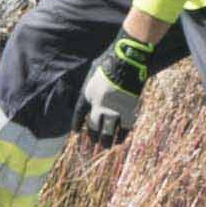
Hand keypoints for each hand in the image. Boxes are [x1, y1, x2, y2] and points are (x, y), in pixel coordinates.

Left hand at [77, 27, 164, 146]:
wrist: (128, 60)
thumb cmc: (109, 62)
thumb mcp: (93, 72)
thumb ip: (91, 86)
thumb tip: (90, 97)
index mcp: (88, 95)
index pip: (79, 114)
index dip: (77, 124)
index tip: (76, 131)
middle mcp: (98, 105)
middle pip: (93, 127)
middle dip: (93, 137)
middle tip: (93, 143)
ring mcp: (113, 109)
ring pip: (108, 132)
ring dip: (106, 141)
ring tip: (105, 146)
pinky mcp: (128, 110)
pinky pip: (124, 129)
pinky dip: (121, 136)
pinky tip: (119, 141)